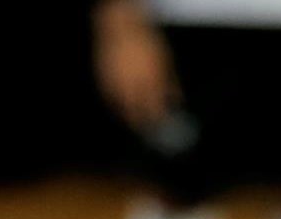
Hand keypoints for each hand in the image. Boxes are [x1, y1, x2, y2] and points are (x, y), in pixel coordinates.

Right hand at [93, 2, 177, 131]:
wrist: (121, 26)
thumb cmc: (148, 42)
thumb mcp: (166, 61)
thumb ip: (171, 83)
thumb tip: (177, 101)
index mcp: (152, 80)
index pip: (155, 108)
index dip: (158, 121)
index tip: (161, 127)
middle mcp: (134, 83)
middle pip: (137, 112)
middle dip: (143, 124)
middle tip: (146, 129)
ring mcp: (116, 81)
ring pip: (120, 108)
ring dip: (127, 118)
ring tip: (133, 122)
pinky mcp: (103, 77)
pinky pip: (108, 98)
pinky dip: (114, 106)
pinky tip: (119, 109)